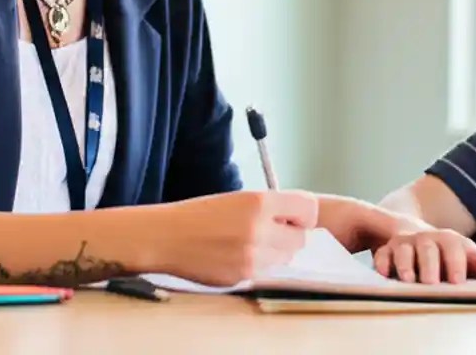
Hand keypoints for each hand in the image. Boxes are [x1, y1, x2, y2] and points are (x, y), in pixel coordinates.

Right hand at [153, 190, 318, 285]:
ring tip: (248, 244)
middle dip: (289, 236)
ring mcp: (252, 256)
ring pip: (285, 258)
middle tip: (269, 232)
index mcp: (259, 202)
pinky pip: (266, 273)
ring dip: (274, 253)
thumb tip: (299, 219)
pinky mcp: (244, 277)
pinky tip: (236, 256)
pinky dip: (258, 266)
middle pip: (300, 239)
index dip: (303, 215)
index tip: (294, 218)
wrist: (166, 237)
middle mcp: (260, 228)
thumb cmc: (199, 215)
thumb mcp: (238, 199)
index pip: (308, 209)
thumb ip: (270, 207)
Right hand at [372, 229, 475, 284]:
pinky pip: (381, 255)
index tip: (458, 281)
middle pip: (427, 248)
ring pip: (403, 250)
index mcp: (447, 240)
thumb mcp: (464, 254)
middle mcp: (425, 239)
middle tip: (431, 283)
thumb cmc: (444, 252)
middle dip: (429, 265)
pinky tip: (384, 274)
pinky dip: (382, 264)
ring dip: (405, 265)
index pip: (453, 248)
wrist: (413, 233)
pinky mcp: (385, 251)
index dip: (455, 264)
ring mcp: (404, 244)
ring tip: (407, 280)